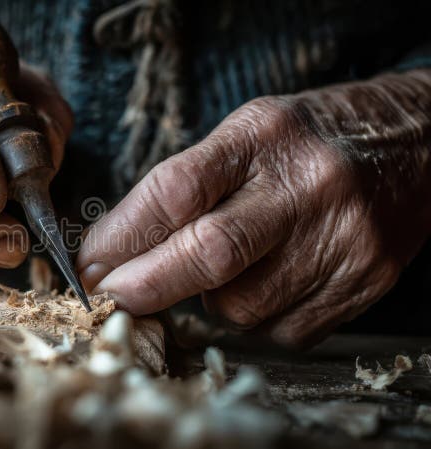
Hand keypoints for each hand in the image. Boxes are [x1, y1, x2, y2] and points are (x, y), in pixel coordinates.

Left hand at [77, 70, 430, 346]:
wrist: (414, 143)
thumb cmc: (307, 140)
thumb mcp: (244, 136)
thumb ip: (185, 187)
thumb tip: (115, 251)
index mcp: (262, 137)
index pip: (175, 191)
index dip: (122, 236)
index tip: (90, 265)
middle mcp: (306, 186)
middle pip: (208, 254)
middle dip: (146, 286)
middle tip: (112, 297)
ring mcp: (341, 238)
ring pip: (240, 307)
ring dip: (212, 300)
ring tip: (231, 266)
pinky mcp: (365, 281)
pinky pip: (283, 329)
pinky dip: (259, 318)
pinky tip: (272, 281)